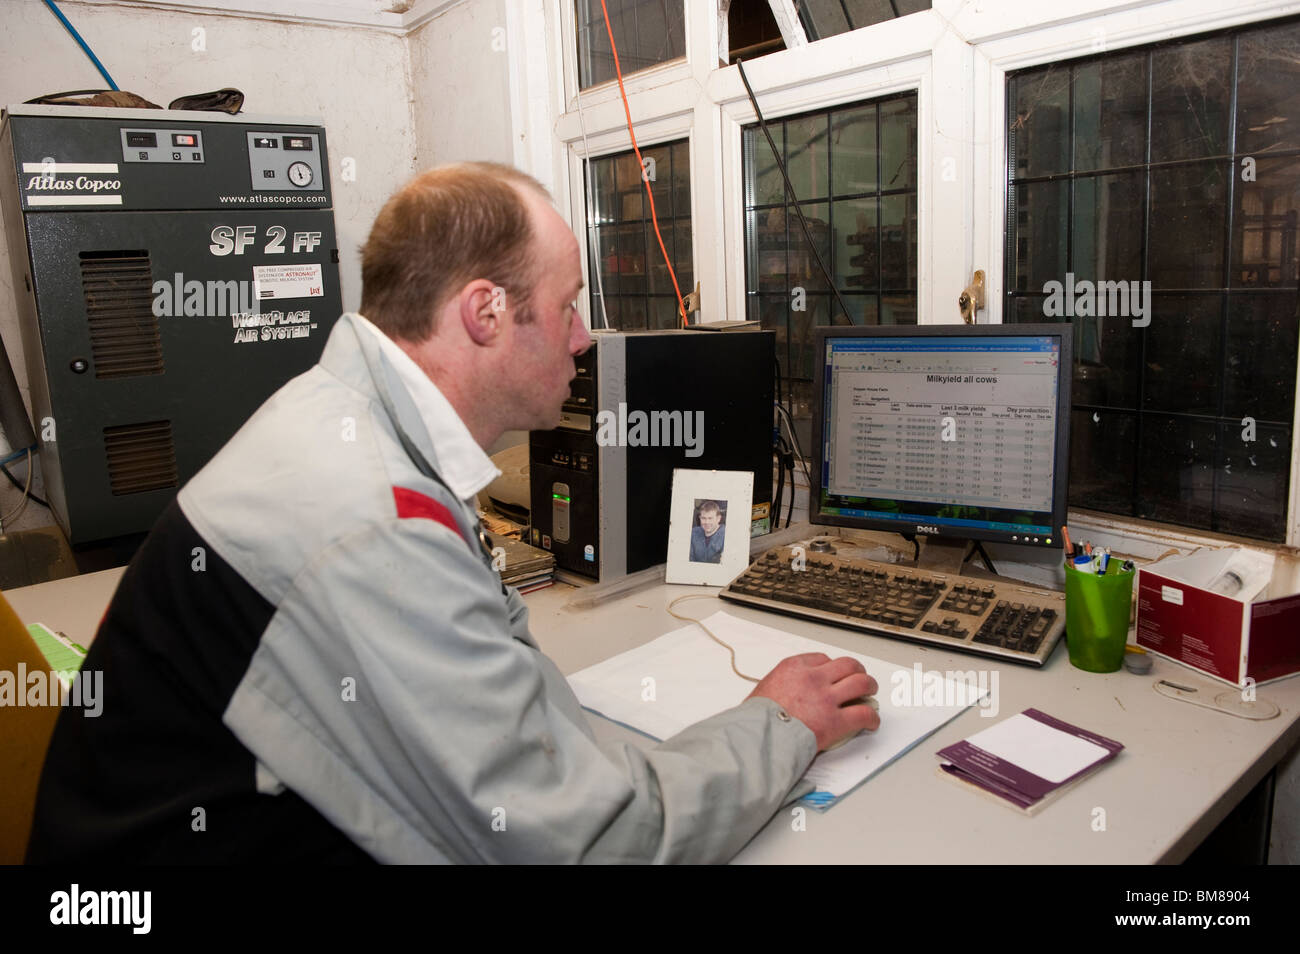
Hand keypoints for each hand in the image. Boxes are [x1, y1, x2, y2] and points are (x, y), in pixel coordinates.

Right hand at [747, 653, 879, 750]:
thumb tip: (782, 695)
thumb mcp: (763, 689)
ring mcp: (827, 699)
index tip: (833, 674)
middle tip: (860, 678)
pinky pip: (863, 714)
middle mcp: (814, 678)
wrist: (757, 736)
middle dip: (857, 670)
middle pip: (847, 665)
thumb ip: (780, 686)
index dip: (831, 667)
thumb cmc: (755, 718)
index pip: (822, 659)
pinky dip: (872, 717)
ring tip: (870, 693)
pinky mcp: (835, 721)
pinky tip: (871, 722)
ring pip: (861, 683)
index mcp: (794, 668)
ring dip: (869, 687)